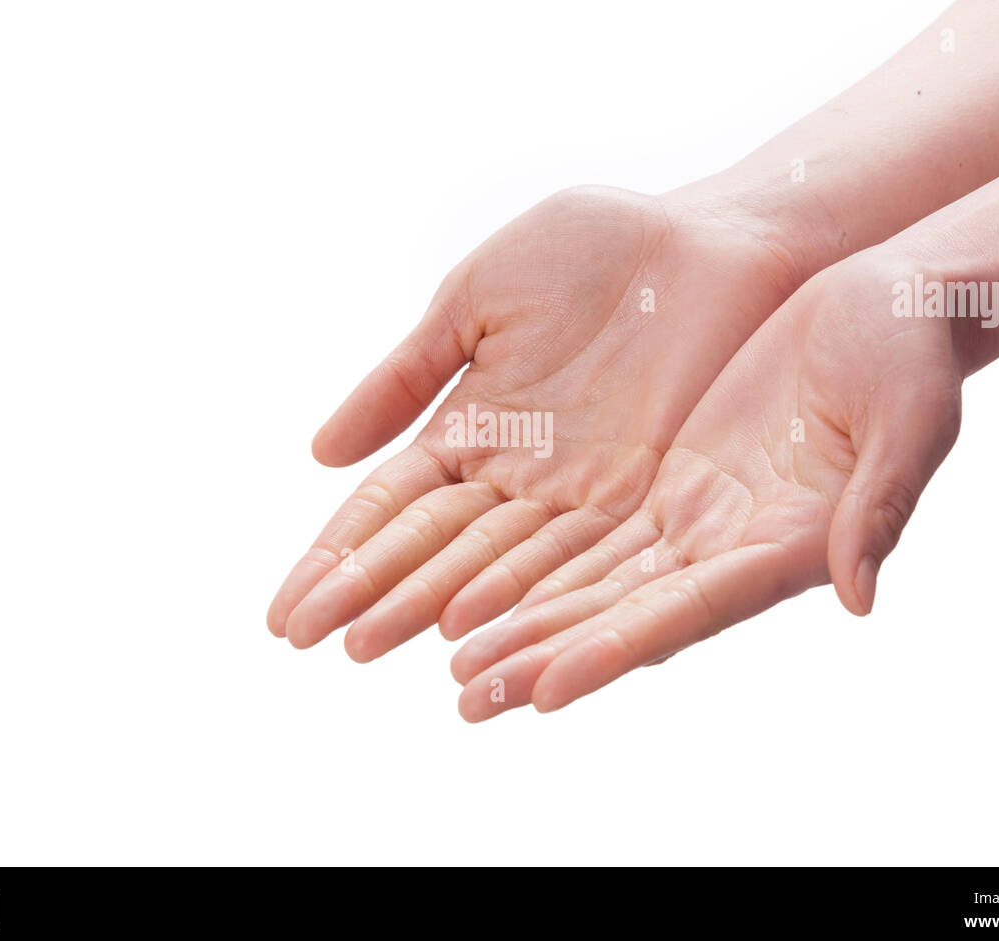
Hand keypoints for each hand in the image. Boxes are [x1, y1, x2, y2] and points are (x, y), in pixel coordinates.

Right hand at [267, 185, 800, 660]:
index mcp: (470, 428)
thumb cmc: (598, 250)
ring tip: (369, 644)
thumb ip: (406, 377)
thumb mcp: (477, 301)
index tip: (284, 608)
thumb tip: (319, 454)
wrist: (714, 238)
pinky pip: (579, 560)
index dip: (336, 554)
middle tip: (310, 638)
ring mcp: (580, 497)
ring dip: (430, 604)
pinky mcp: (647, 502)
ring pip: (494, 567)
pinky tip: (473, 628)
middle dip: (368, 592)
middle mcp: (517, 479)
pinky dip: (525, 596)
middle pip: (430, 548)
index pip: (388, 506)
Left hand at [452, 251, 964, 719]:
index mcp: (788, 546)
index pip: (688, 610)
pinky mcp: (673, 485)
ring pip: (595, 583)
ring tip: (456, 665)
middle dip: (547, 657)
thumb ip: (878, 506)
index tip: (546, 692)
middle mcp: (732, 549)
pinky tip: (483, 587)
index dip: (616, 649)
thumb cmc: (909, 356)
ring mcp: (698, 520)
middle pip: (625, 616)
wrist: (884, 307)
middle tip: (469, 699)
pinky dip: (539, 564)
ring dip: (528, 624)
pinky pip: (592, 534)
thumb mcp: (907, 421)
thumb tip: (859, 597)